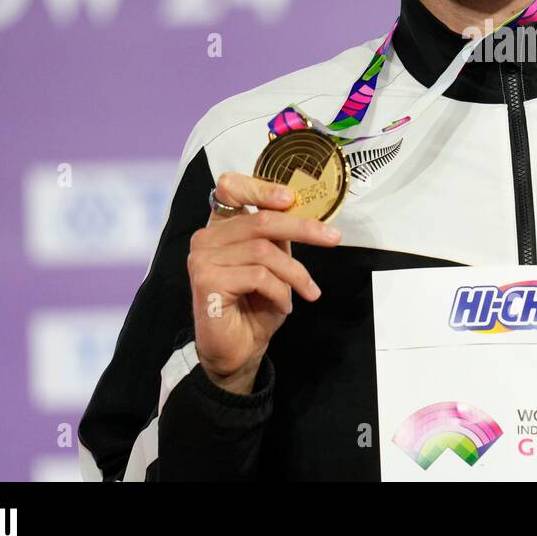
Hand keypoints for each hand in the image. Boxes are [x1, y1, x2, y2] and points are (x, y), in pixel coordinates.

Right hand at [188, 172, 341, 393]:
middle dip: (303, 228)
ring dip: (295, 273)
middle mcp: (206, 238)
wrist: (238, 349)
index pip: (230, 187)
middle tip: (334, 238)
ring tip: (308, 291)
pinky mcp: (206, 280)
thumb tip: (303, 211)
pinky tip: (284, 304)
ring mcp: (202, 258)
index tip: (291, 199)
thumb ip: (278, 237)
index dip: (260, 187)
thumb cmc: (255, 304)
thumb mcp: (273, 263)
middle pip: (260, 220)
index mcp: (221, 226)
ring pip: (264, 251)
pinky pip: (258, 276)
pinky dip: (281, 291)